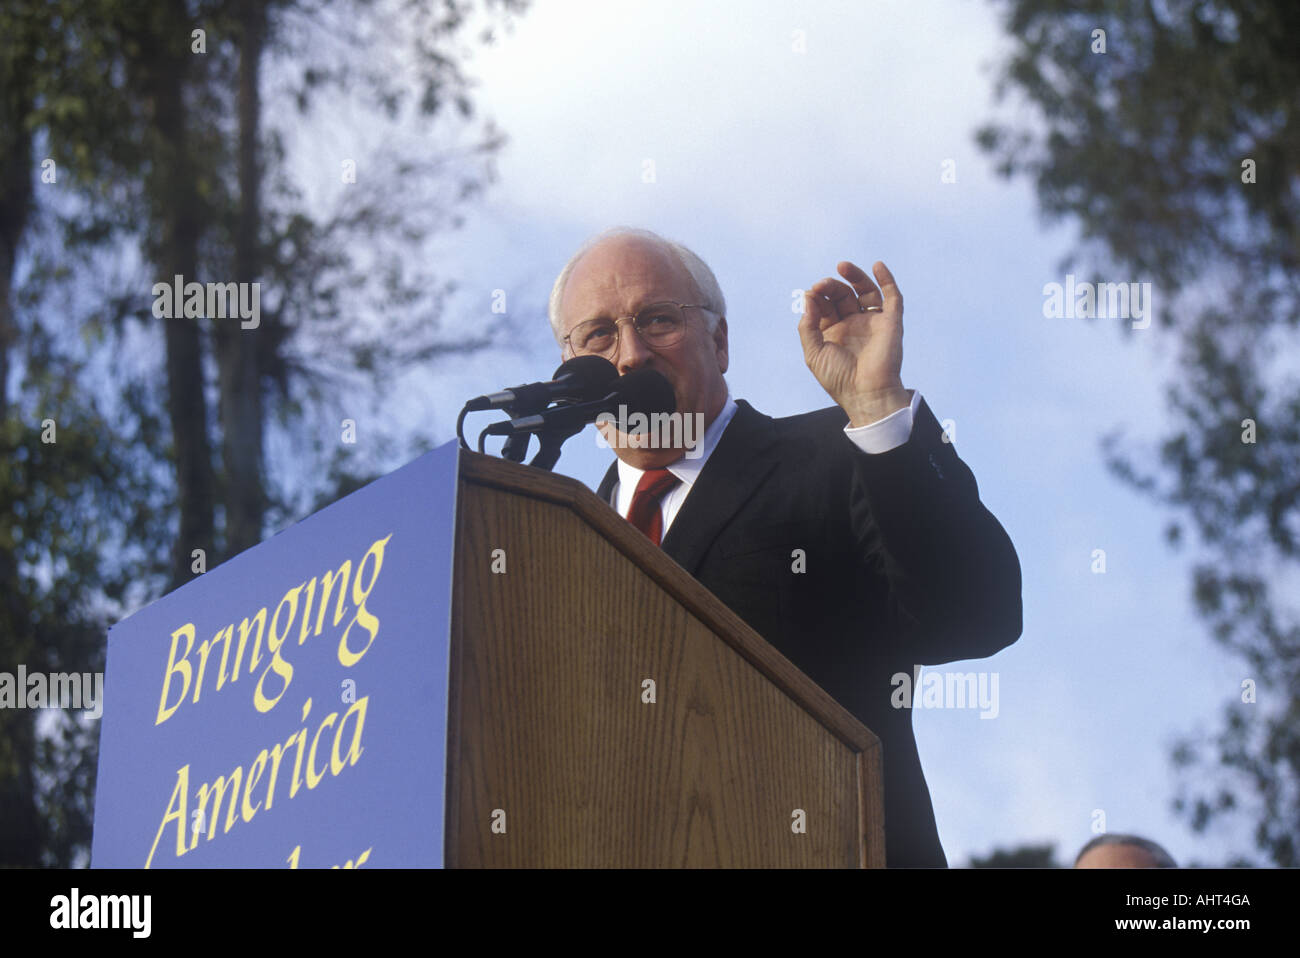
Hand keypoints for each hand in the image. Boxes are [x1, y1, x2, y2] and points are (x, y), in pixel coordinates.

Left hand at [797, 260, 908, 426]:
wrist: (866, 394)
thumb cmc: (838, 378)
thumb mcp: (813, 353)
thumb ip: (808, 326)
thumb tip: (808, 297)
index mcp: (833, 332)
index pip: (824, 306)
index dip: (816, 297)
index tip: (810, 295)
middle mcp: (853, 325)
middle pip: (842, 296)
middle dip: (831, 287)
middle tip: (822, 285)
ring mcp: (872, 322)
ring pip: (865, 291)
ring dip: (854, 277)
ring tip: (842, 266)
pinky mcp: (891, 322)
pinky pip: (892, 297)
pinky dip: (887, 280)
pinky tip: (878, 266)